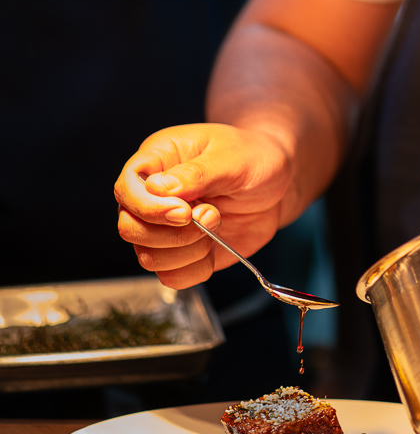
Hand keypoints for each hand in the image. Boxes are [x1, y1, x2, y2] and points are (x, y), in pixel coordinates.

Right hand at [114, 123, 293, 288]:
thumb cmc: (254, 156)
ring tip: (217, 223)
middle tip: (211, 215)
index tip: (184, 212)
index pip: (126, 188)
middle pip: (130, 227)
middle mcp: (153, 194)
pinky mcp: (182, 252)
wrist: (278, 182)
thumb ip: (197, 173)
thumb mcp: (233, 157)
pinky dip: (195, 268)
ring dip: (187, 249)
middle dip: (172, 232)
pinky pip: (171, 276)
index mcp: (159, 159)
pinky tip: (216, 245)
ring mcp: (164, 226)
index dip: (148, 207)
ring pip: (147, 256)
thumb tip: (156, 188)